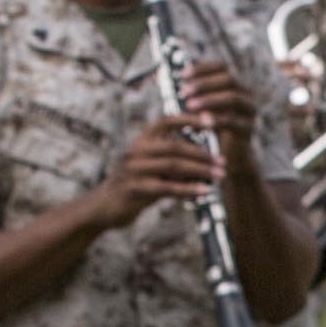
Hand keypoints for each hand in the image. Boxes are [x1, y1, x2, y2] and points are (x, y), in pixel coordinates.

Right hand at [108, 118, 222, 211]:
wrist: (103, 207)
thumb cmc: (134, 186)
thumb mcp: (153, 170)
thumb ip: (174, 164)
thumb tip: (206, 165)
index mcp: (142, 140)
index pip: (166, 121)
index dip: (189, 119)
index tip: (211, 121)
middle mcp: (137, 150)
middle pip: (175, 146)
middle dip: (202, 154)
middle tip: (221, 162)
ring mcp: (134, 169)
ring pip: (173, 166)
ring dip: (199, 171)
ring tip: (218, 176)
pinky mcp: (134, 188)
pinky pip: (167, 187)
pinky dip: (188, 189)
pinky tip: (203, 192)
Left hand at [169, 49, 255, 157]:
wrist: (224, 157)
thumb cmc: (207, 128)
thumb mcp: (196, 107)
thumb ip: (183, 92)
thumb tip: (156, 76)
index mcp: (233, 84)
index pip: (222, 67)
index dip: (203, 68)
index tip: (183, 75)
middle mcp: (245, 94)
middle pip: (228, 79)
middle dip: (204, 84)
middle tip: (184, 92)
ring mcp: (249, 111)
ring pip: (232, 98)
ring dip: (209, 99)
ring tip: (189, 105)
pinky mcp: (248, 128)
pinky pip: (234, 120)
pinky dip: (217, 119)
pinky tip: (202, 121)